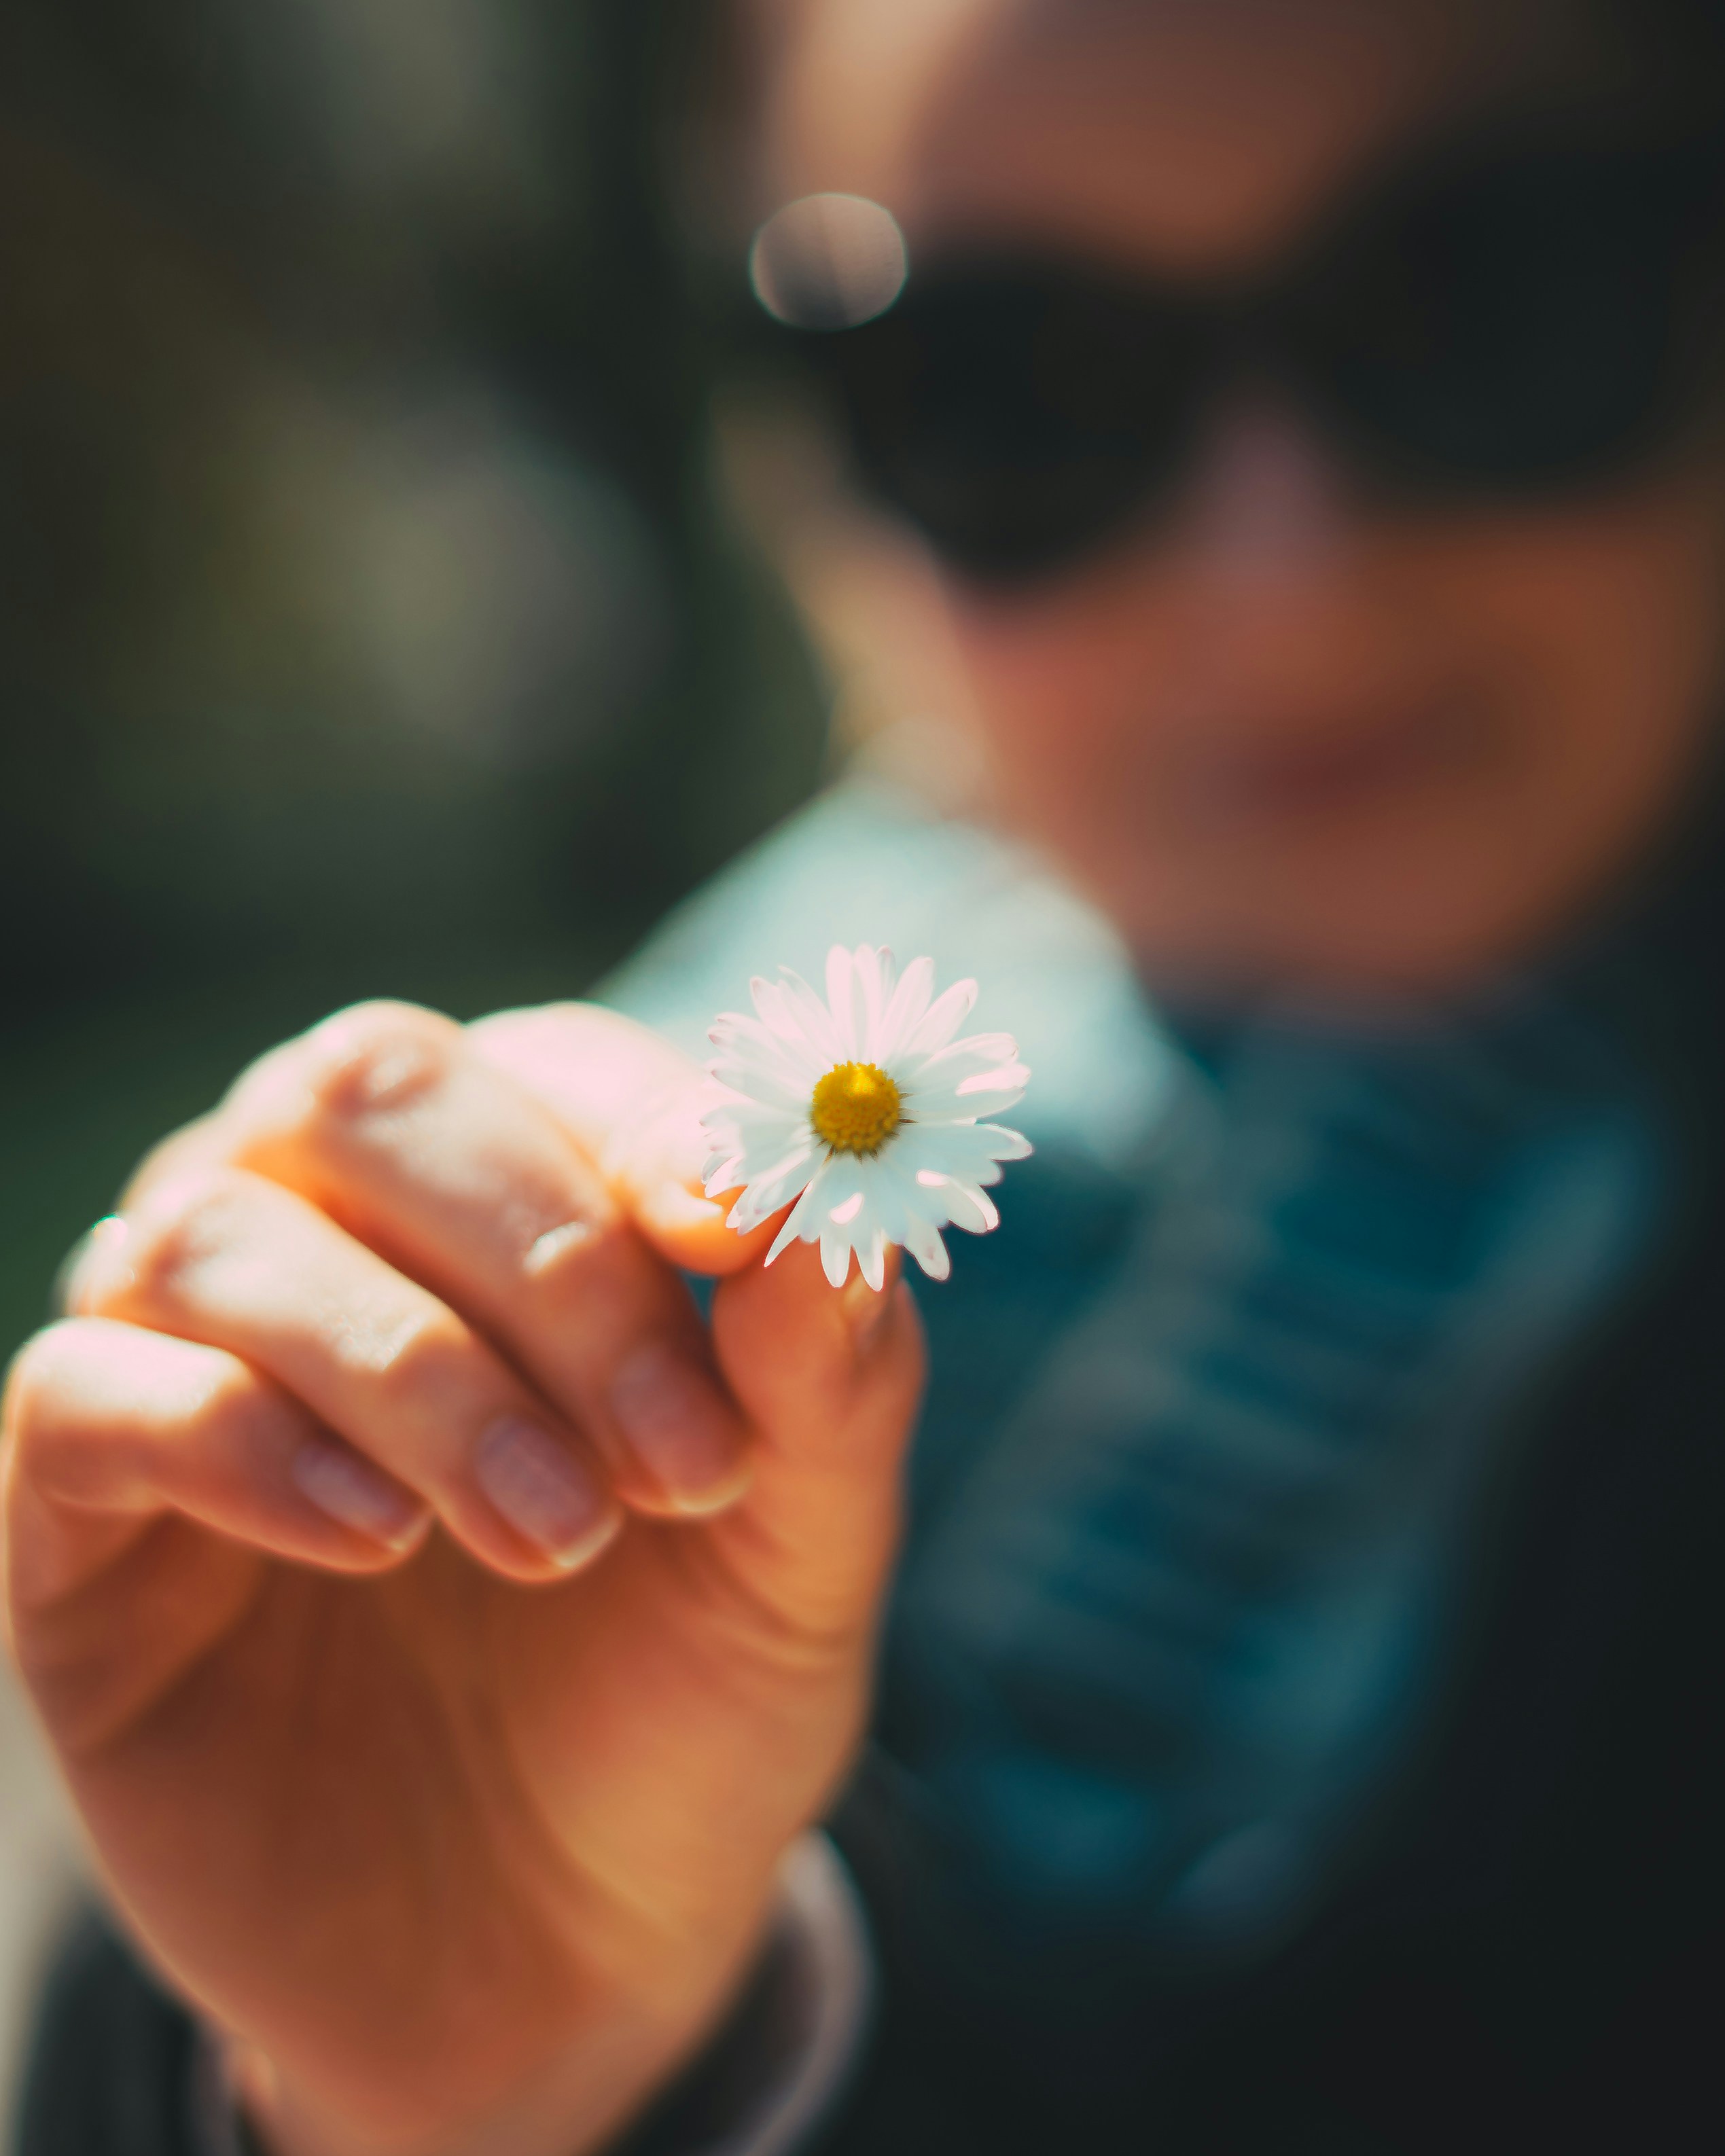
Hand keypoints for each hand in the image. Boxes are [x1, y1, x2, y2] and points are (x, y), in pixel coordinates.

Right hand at [2, 1001, 923, 2155]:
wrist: (545, 1955)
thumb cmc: (680, 1705)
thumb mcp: (805, 1552)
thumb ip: (834, 1368)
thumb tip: (832, 1181)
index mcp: (526, 1196)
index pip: (561, 1065)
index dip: (653, 1127)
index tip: (741, 1231)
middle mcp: (341, 1227)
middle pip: (372, 1093)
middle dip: (542, 1264)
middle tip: (672, 1465)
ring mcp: (195, 1349)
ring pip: (222, 1225)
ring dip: (414, 1375)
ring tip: (554, 1542)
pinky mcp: (78, 1500)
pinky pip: (91, 1385)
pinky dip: (240, 1441)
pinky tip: (374, 1547)